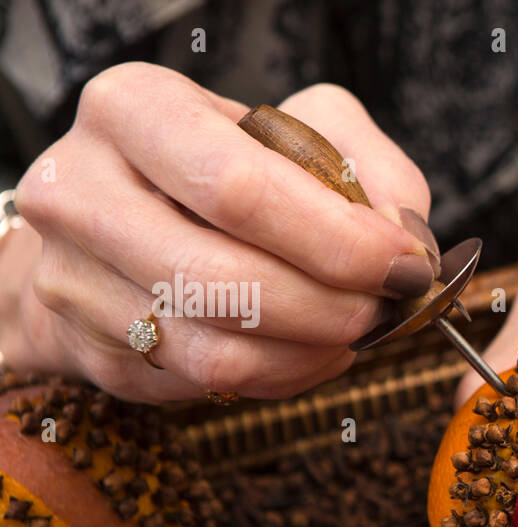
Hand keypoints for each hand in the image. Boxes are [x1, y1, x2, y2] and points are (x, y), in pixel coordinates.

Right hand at [4, 64, 437, 402]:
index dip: (335, 240)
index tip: (401, 264)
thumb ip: (372, 169)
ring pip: (216, 349)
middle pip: (222, 279)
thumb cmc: (235, 168)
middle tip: (385, 307)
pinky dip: (285, 374)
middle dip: (331, 306)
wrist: (136, 218)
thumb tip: (404, 244)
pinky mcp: (93, 350)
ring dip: (313, 351)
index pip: (238, 190)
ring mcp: (72, 278)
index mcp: (133, 109)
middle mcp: (79, 191)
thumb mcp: (309, 130)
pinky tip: (315, 349)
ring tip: (356, 329)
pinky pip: (209, 383)